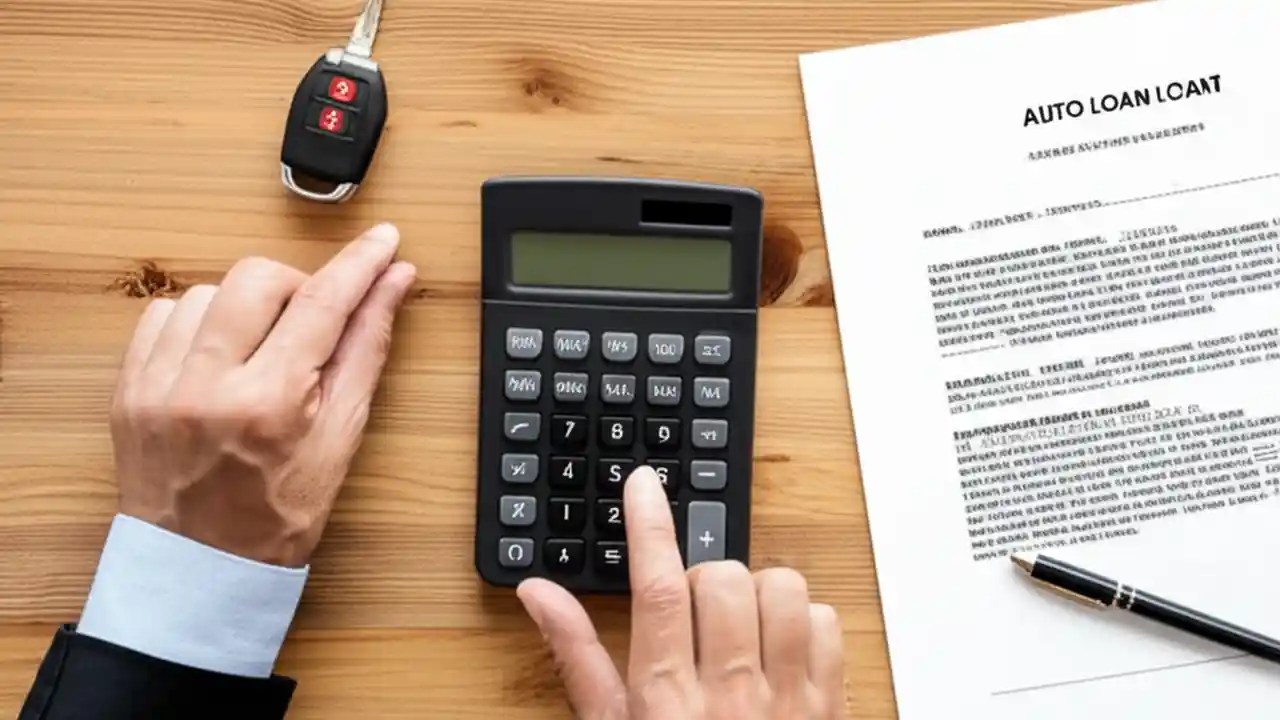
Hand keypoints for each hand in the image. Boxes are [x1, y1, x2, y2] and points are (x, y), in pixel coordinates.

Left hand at [109, 223, 414, 566]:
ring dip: (244, 309)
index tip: (383, 240)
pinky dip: (197, 323)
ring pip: (208, 291)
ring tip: (260, 355)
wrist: (201, 567)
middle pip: (259, 277)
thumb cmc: (278, 515)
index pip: (323, 304)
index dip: (360, 264)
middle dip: (297, 286)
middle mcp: (205, 387)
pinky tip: (217, 358)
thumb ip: (366, 351)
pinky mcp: (127, 388)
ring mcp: (157, 386)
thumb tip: (392, 284)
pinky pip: (161, 315)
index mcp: (269, 405)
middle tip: (311, 324)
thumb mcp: (341, 438)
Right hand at [517, 467, 845, 718]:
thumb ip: (578, 658)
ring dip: (758, 591)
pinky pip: (827, 623)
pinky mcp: (830, 706)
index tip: (642, 484)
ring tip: (739, 623)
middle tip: (693, 610)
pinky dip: (805, 619)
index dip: (648, 523)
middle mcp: (730, 691)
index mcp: (666, 698)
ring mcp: (788, 699)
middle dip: (704, 577)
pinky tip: (779, 645)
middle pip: (723, 578)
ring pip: (783, 588)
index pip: (658, 586)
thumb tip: (540, 594)